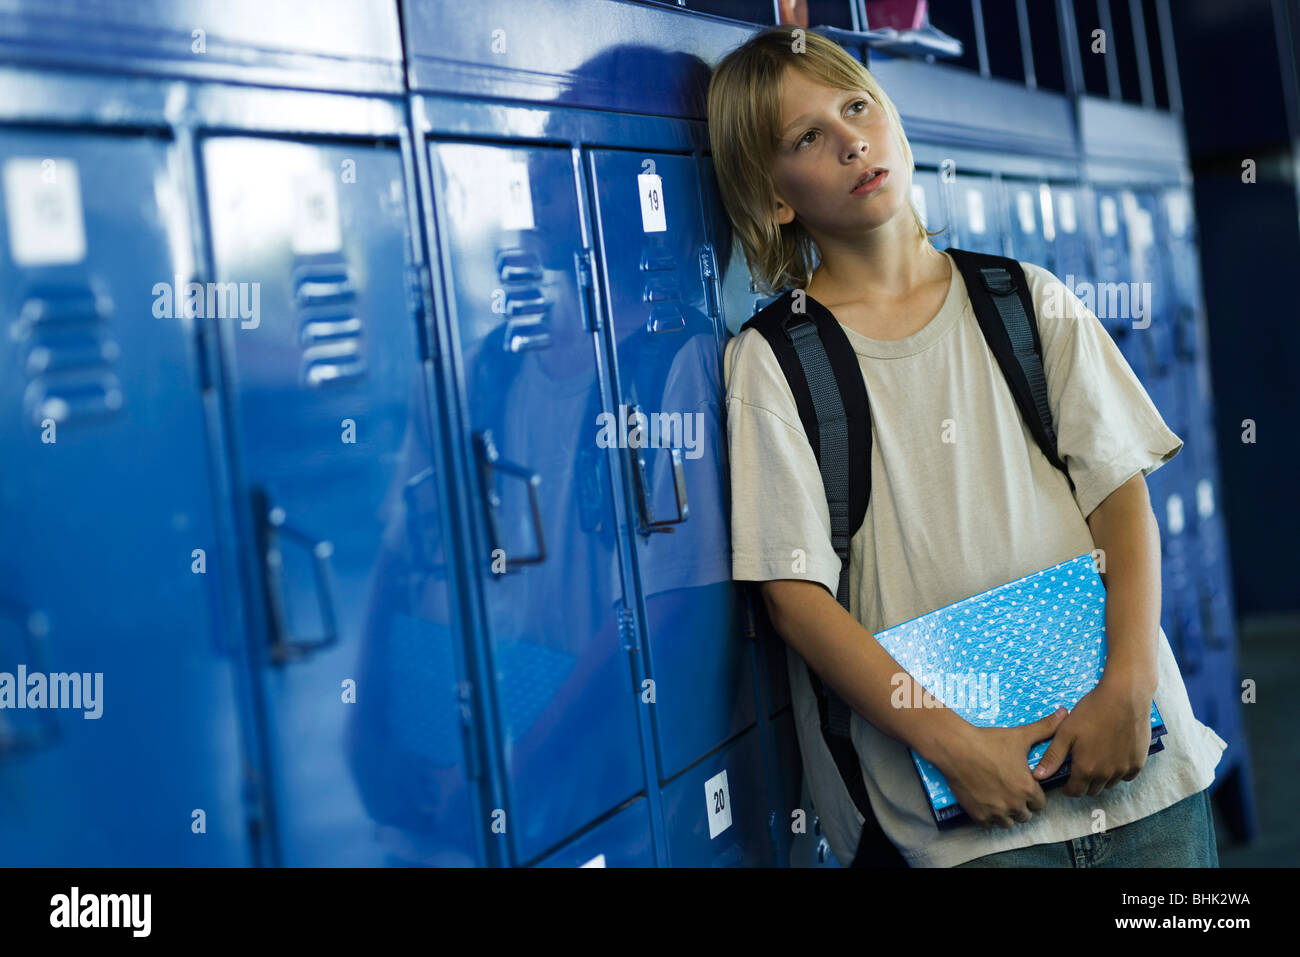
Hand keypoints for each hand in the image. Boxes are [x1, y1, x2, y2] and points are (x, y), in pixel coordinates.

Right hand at [931, 708, 1068, 830]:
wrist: (955, 747)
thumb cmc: (988, 741)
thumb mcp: (1019, 735)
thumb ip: (1045, 728)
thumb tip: (1065, 713)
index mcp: (1027, 788)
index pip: (1040, 804)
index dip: (1034, 794)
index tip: (1025, 785)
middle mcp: (1013, 804)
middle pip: (1026, 815)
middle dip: (1022, 805)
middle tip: (1012, 791)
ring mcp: (995, 811)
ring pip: (1009, 823)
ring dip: (1008, 814)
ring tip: (1001, 798)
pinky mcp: (978, 814)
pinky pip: (990, 824)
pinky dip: (990, 816)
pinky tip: (987, 802)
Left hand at [1031, 678, 1152, 796]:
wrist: (1124, 698)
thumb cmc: (1091, 712)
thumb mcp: (1065, 732)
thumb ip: (1052, 757)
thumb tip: (1039, 777)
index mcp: (1086, 769)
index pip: (1076, 791)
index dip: (1068, 788)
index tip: (1065, 780)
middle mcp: (1107, 774)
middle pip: (1093, 790)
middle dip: (1084, 783)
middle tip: (1079, 767)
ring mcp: (1124, 769)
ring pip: (1110, 783)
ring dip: (1102, 778)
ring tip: (1096, 759)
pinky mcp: (1138, 762)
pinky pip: (1127, 775)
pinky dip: (1119, 771)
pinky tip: (1113, 756)